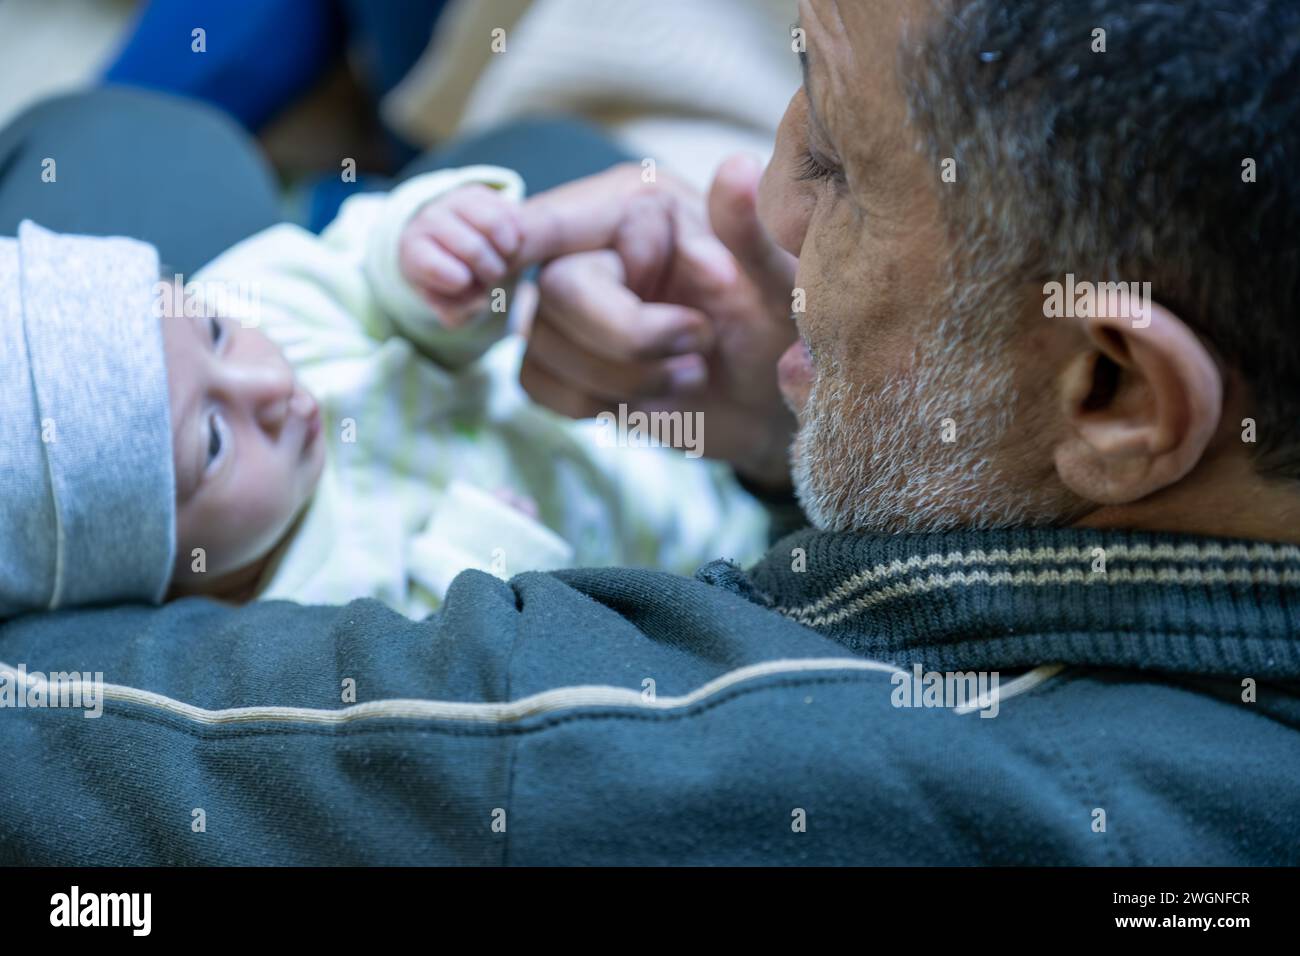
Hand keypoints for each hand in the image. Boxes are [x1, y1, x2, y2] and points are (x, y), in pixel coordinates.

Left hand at [399, 184, 522, 327]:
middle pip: (473, 249)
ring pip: (493, 224)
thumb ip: (457, 312)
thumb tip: (479, 303)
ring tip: (500, 261)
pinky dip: (515, 238)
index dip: (459, 284)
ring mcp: (454, 201)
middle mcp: (430, 218)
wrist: (447, 243)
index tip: (464, 285)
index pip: (436, 267)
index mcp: (413, 249)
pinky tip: (506, 248)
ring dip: (506, 253)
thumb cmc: (447, 277)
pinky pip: (509, 213)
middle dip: (491, 273)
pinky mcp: (480, 193)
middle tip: (489, 279)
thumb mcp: (444, 301)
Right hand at [515, 156, 798, 490]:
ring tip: (685, 374)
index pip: (556, 216)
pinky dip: (597, 406)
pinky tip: (647, 399)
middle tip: (697, 350)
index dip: (521, 235)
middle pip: (558, 295)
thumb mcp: (778, 286)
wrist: (769, 405)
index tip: (499, 255)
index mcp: (639, 207)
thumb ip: (750, 234)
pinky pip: (539, 387)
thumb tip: (737, 167)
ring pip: (542, 350)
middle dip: (630, 343)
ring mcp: (568, 305)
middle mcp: (593, 246)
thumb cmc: (777, 331)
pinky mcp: (558, 358)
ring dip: (624, 384)